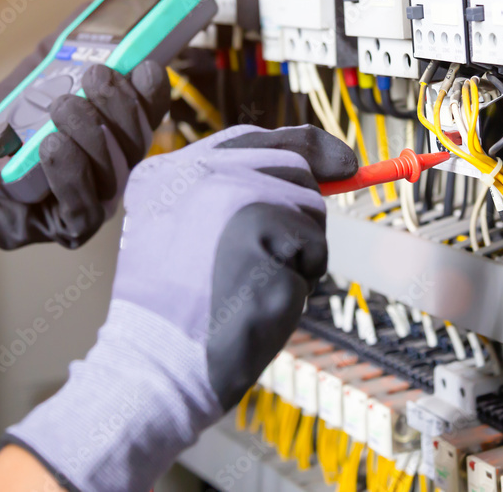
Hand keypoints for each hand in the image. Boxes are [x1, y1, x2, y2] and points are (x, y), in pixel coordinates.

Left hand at [0, 13, 169, 300]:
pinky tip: (54, 146)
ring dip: (92, 134)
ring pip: (113, 171)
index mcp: (111, 131)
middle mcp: (111, 166)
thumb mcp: (34, 78)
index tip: (147, 65)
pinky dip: (71, 172)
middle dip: (121, 105)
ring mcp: (95, 197)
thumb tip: (92, 12)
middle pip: (136, 140)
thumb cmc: (2, 134)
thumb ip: (65, 47)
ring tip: (63, 107)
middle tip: (97, 77)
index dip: (152, 91)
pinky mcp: (71, 224)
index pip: (146, 112)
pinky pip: (83, 202)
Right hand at [4, 125, 357, 491]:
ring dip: (300, 252)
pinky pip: (313, 249)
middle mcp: (199, 171)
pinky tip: (261, 298)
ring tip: (254, 283)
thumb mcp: (182, 232)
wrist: (157, 364)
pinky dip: (301, 279)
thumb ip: (234, 194)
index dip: (307, 146)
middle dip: (304, 212)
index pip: (254, 138)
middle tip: (288, 256)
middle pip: (292, 165)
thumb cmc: (180, 310)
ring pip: (309, 207)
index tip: (344, 163)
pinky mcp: (261, 230)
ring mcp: (230, 197)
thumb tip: (327, 170)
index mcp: (171, 171)